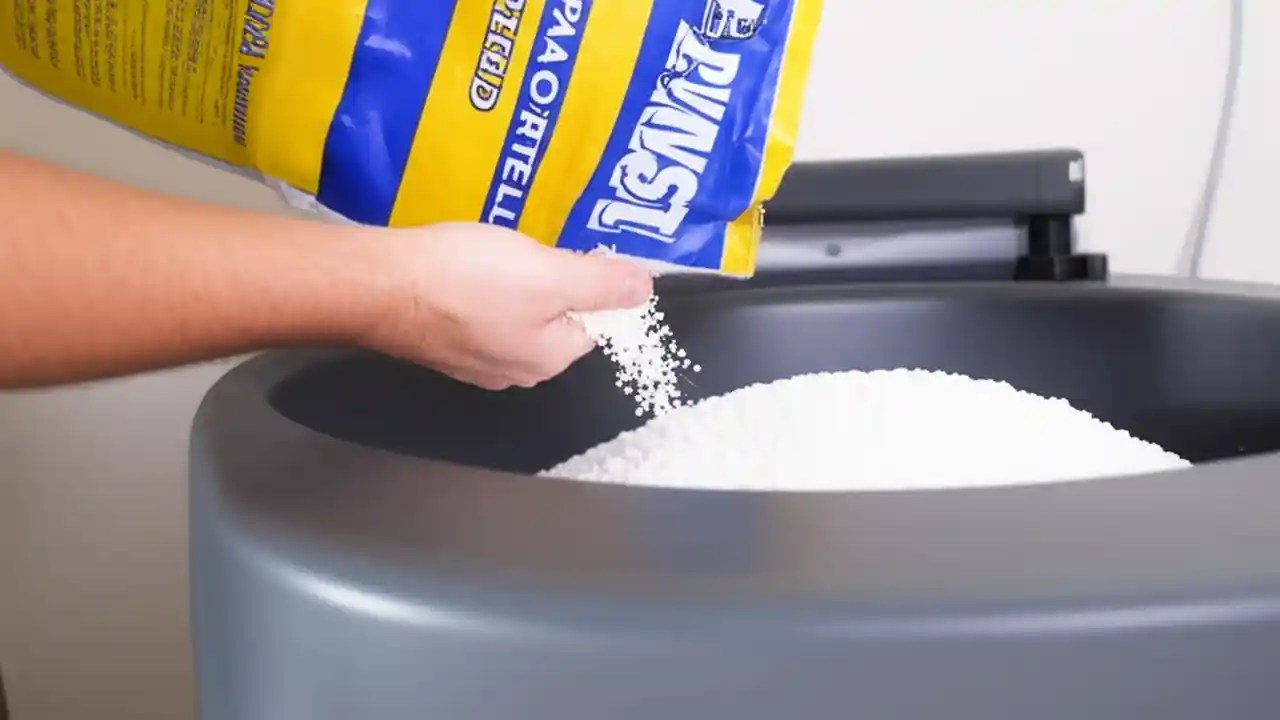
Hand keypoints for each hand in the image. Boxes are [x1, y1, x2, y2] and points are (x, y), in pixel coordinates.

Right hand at [363, 222, 652, 389]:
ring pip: (514, 316)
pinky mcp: (441, 345)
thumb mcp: (551, 274)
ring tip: (494, 254)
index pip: (594, 324)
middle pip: (554, 321)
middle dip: (547, 284)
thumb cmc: (468, 279)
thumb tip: (645, 290)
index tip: (567, 254)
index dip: (588, 284)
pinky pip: (477, 314)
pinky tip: (464, 267)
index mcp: (549, 360)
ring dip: (511, 284)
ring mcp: (473, 363)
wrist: (380, 285)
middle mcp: (515, 372)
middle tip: (526, 250)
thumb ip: (601, 284)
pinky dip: (476, 290)